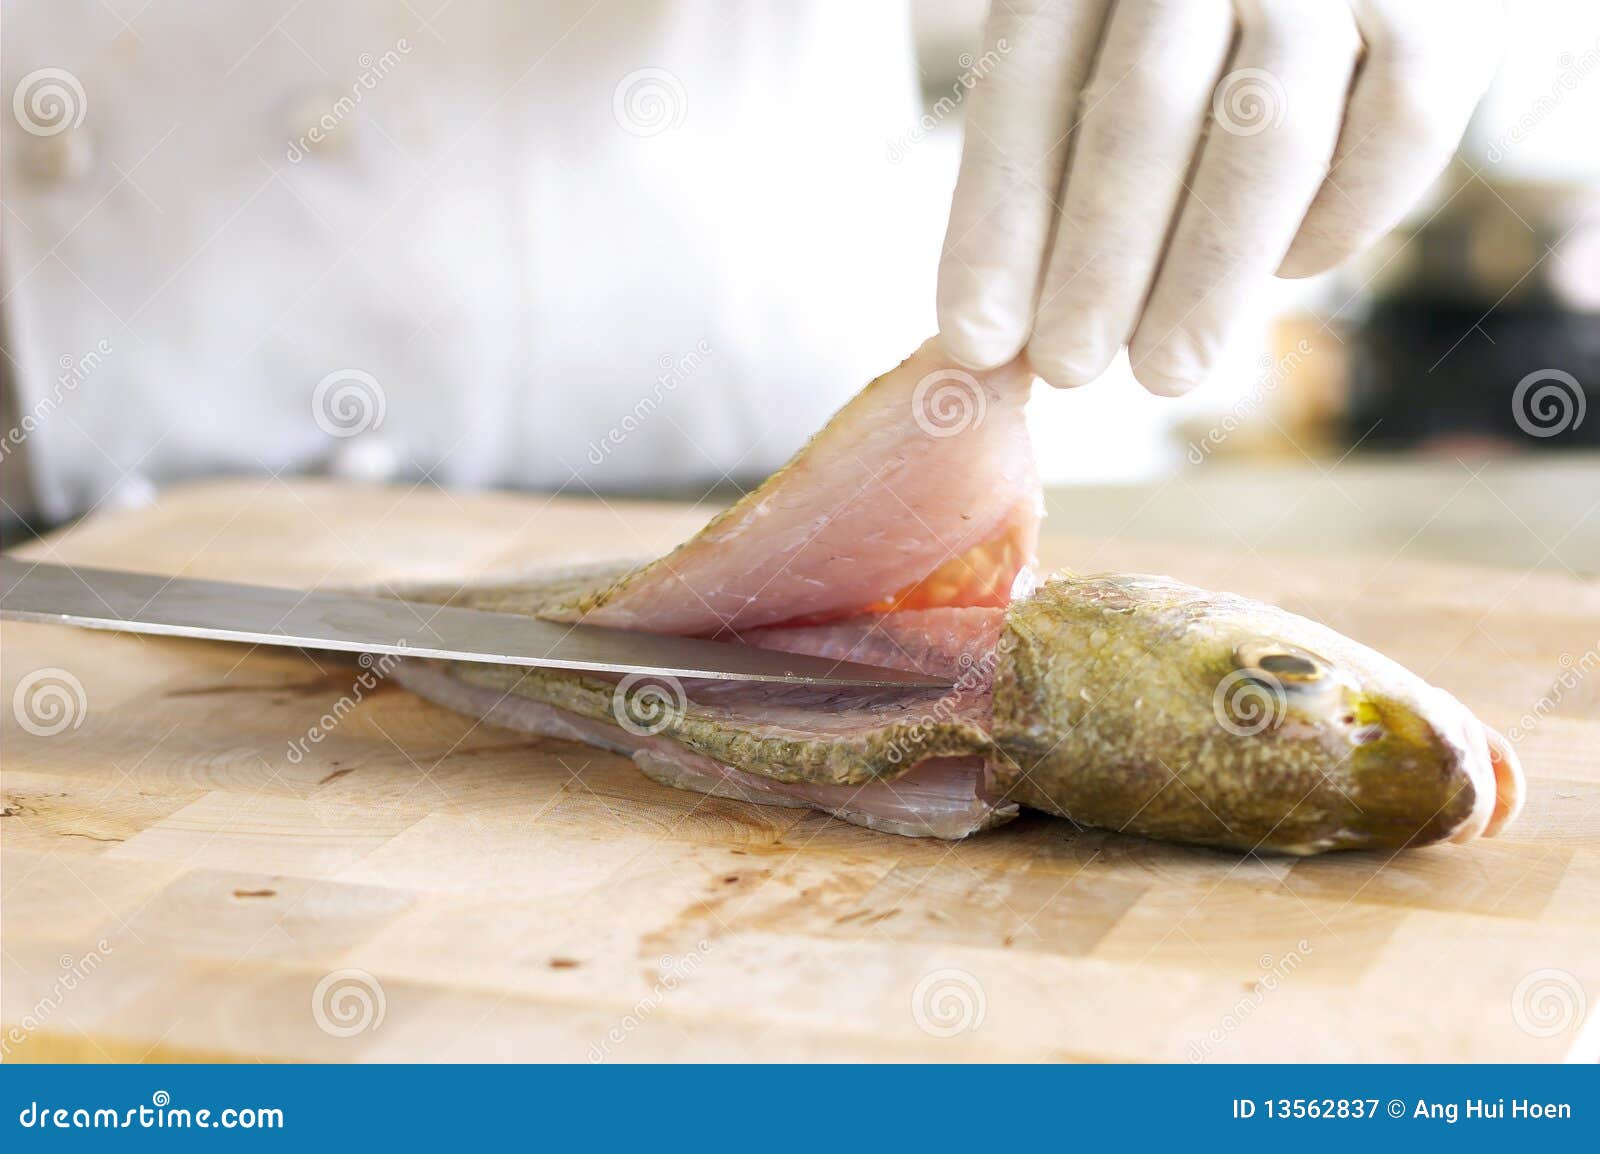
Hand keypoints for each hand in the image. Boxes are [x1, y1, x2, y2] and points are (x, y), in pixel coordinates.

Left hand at [937, 0, 1502, 394]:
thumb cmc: (1198, 8)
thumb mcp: (1109, 32)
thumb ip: (1064, 141)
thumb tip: (1003, 330)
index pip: (1028, 85)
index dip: (999, 222)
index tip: (974, 340)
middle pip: (1142, 116)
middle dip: (1097, 264)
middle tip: (1067, 369)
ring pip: (1268, 141)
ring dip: (1206, 277)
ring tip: (1163, 372)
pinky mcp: (1450, 9)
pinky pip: (1398, 131)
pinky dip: (1341, 221)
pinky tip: (1288, 269)